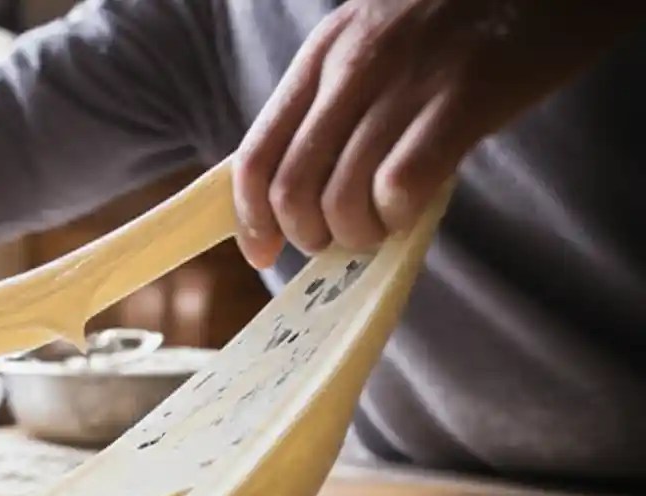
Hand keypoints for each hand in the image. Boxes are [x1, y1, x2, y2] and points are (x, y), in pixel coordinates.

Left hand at [232, 0, 642, 267]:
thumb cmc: (460, 20)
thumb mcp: (371, 41)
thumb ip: (331, 105)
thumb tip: (294, 193)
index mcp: (321, 54)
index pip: (255, 156)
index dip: (251, 220)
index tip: (262, 254)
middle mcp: (351, 66)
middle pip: (291, 190)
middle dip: (308, 236)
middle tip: (339, 238)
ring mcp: (405, 83)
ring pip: (341, 200)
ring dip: (358, 235)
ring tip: (383, 223)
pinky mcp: (462, 100)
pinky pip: (399, 187)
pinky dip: (399, 216)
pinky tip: (415, 206)